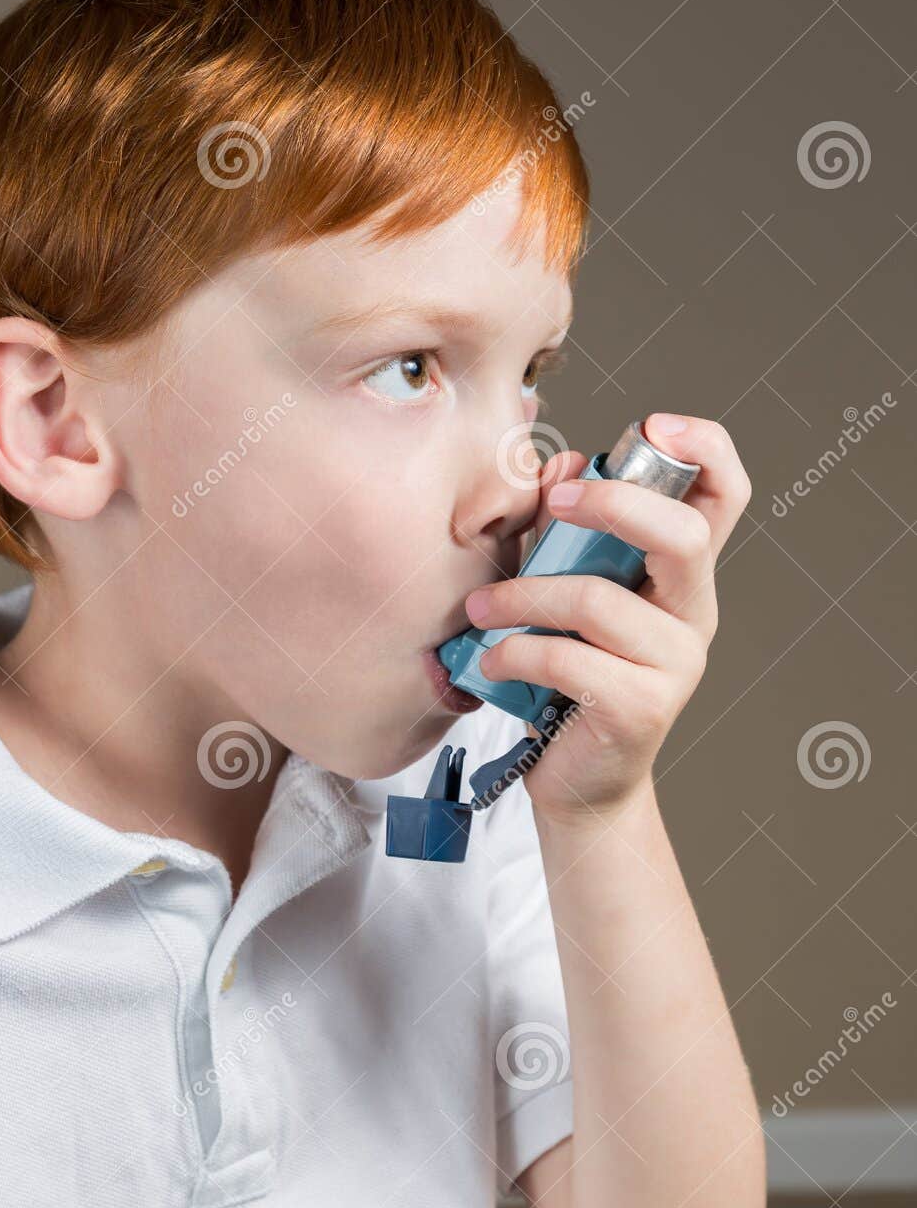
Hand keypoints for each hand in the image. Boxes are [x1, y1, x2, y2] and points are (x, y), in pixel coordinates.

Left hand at [465, 414, 751, 826]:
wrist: (577, 781)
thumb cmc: (568, 676)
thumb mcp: (564, 589)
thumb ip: (564, 530)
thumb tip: (558, 465)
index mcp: (682, 574)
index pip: (724, 494)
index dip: (704, 446)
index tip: (650, 426)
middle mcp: (694, 613)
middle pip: (683, 536)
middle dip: (614, 505)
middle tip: (556, 503)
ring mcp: (676, 664)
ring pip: (601, 601)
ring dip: (526, 595)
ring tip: (482, 609)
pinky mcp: (642, 709)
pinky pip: (569, 659)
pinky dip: (516, 651)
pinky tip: (492, 659)